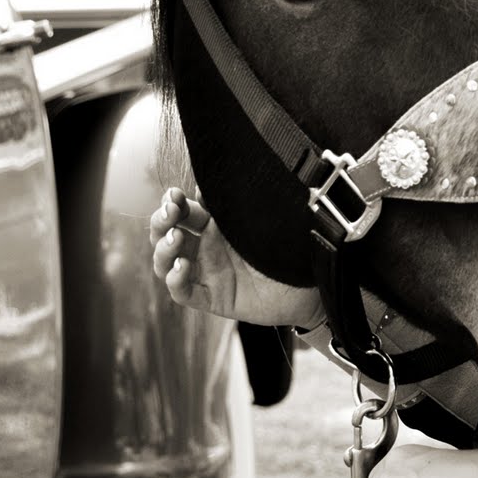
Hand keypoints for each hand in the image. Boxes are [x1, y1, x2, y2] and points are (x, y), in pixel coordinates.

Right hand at [150, 186, 324, 327]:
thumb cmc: (292, 244)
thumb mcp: (265, 216)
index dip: (172, 202)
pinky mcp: (215, 298)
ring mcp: (209, 273)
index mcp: (217, 224)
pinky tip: (181, 267)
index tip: (174, 194)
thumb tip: (213, 179)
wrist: (315, 280)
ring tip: (176, 239)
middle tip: (170, 212)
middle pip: (167, 234)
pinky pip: (184, 292)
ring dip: (163, 249)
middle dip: (161, 221)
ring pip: (166, 263)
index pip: (182, 212)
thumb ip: (239, 201)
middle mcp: (208, 248)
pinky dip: (175, 279)